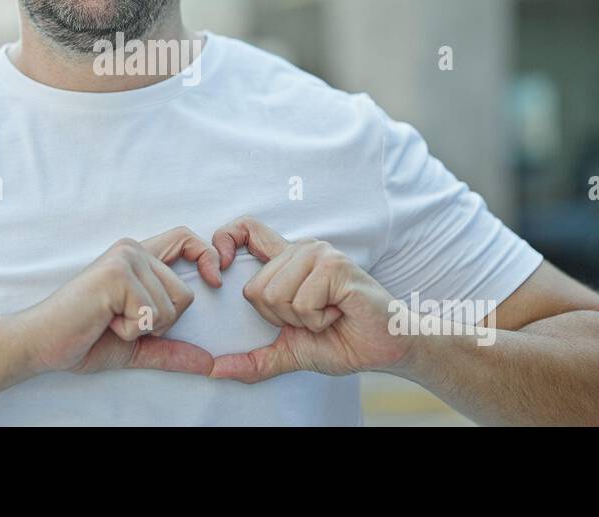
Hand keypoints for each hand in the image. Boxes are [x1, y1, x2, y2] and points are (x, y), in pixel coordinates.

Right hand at [20, 227, 228, 375]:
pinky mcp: (116, 275)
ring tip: (110, 320)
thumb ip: (172, 350)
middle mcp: (132, 250)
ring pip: (171, 305)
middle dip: (162, 322)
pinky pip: (151, 313)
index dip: (207, 255)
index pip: (185, 238)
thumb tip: (210, 364)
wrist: (44, 343)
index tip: (215, 279)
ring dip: (143, 328)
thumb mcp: (138, 345)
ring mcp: (124, 259)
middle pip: (185, 291)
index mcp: (138, 258)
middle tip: (123, 322)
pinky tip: (104, 321)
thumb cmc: (84, 339)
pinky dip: (130, 329)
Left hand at [208, 216, 408, 382]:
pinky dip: (318, 320)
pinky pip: (301, 302)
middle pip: (255, 288)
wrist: (384, 348)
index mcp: (286, 262)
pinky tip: (338, 312)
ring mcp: (318, 254)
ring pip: (275, 295)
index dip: (225, 239)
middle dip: (280, 318)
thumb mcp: (288, 352)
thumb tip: (213, 370)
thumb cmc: (342, 341)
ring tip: (327, 314)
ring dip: (301, 320)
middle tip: (313, 317)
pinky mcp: (334, 265)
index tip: (218, 270)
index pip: (247, 230)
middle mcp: (300, 250)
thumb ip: (253, 360)